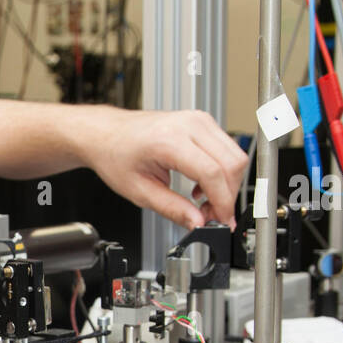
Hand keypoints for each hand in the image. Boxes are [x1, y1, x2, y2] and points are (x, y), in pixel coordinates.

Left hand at [84, 108, 248, 229]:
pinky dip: (222, 171)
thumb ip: (173, 209)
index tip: (222, 221)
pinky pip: (226, 148)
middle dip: (227, 195)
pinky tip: (202, 185)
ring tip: (204, 202)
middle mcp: (189, 124)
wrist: (107, 134)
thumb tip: (198, 224)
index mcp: (169, 140)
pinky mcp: (202, 121)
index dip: (222, 202)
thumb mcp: (140, 191)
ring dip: (227, 184)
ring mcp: (198, 119)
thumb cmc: (116, 155)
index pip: (212, 173)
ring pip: (235, 155)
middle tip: (211, 215)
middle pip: (232, 163)